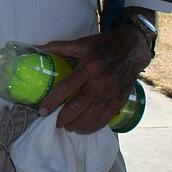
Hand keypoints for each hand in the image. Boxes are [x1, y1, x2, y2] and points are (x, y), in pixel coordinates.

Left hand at [37, 25, 151, 133]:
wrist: (134, 49)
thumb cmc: (105, 45)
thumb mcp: (82, 43)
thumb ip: (59, 47)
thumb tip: (38, 48)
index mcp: (89, 67)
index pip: (66, 88)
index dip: (52, 101)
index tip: (42, 110)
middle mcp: (100, 83)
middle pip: (78, 107)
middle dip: (62, 118)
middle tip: (52, 121)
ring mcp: (111, 94)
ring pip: (91, 117)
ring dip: (76, 125)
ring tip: (65, 126)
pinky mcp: (119, 101)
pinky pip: (104, 119)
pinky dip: (92, 127)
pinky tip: (82, 129)